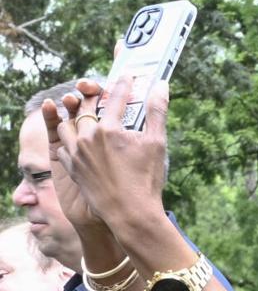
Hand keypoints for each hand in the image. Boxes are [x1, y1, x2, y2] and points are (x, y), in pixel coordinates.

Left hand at [43, 76, 169, 233]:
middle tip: (106, 95)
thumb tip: (161, 86)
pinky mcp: (71, 167)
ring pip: (69, 125)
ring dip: (77, 119)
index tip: (128, 76)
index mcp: (109, 128)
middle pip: (88, 108)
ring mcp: (76, 152)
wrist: (130, 214)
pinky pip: (64, 146)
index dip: (124, 84)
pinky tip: (80, 142)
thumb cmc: (146, 181)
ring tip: (88, 118)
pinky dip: (70, 140)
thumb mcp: (156, 144)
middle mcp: (88, 137)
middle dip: (97, 98)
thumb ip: (157, 112)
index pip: (116, 98)